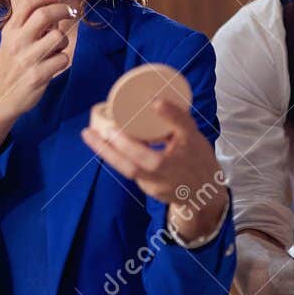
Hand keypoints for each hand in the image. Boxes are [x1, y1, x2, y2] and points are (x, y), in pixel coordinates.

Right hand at [0, 0, 74, 155]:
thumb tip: (55, 6)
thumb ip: (29, 24)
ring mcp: (27, 59)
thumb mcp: (12, 41)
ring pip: (57, 38)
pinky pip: (62, 59)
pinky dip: (61, 60)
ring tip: (53, 50)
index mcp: (10, 30)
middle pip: (45, 15)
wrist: (2, 97)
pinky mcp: (37, 75)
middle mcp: (16, 42)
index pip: (28, 2)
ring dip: (62, 42)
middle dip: (63, 10)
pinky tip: (51, 66)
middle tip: (71, 12)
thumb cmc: (12, 66)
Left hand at [81, 98, 227, 242]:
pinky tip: (104, 144)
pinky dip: (117, 157)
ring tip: (89, 135)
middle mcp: (165, 176)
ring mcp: (155, 186)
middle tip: (92, 130)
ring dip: (106, 153)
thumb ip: (176, 118)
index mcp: (179, 159)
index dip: (150, 130)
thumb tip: (154, 101)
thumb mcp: (193, 135)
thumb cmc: (198, 159)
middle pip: (133, 165)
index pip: (164, 145)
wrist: (204, 193)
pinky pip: (130, 171)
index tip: (147, 108)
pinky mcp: (148, 190)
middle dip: (111, 147)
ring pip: (128, 170)